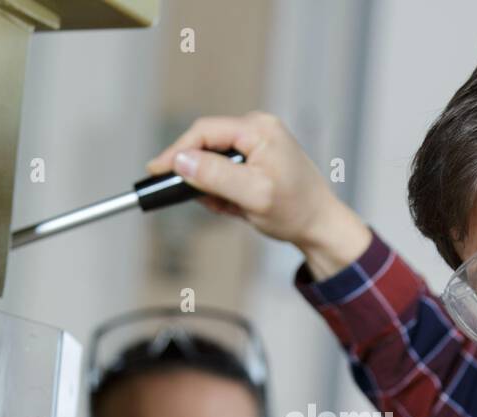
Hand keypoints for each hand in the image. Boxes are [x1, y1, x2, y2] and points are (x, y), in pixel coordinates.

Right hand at [147, 111, 370, 279]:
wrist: (320, 226)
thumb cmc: (296, 210)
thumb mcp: (253, 195)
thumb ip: (217, 176)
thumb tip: (182, 161)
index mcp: (259, 129)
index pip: (204, 132)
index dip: (177, 151)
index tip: (157, 171)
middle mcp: (257, 129)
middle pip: (206, 145)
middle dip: (199, 176)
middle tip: (203, 201)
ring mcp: (257, 144)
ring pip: (213, 162)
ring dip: (213, 189)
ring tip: (230, 209)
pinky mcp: (256, 159)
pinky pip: (225, 172)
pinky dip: (223, 192)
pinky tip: (236, 207)